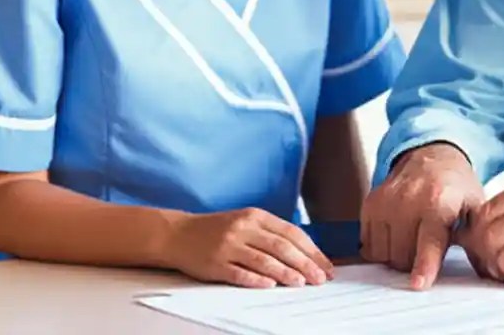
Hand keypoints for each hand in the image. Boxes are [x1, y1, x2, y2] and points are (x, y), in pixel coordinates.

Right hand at [163, 208, 334, 287]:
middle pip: (281, 246)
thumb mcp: (245, 221)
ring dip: (285, 273)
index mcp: (255, 216)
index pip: (291, 232)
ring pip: (263, 260)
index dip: (311, 250)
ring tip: (301, 283)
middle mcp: (243, 228)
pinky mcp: (215, 263)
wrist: (178, 234)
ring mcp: (228, 245)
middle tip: (320, 278)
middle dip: (304, 263)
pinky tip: (269, 286)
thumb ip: (270, 233)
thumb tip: (304, 252)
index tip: (325, 264)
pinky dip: (256, 280)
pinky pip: (239, 273)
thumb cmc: (217, 230)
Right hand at [360, 143, 484, 289]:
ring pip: (384, 254)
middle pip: (403, 256)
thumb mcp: (475, 207)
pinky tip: (398, 233)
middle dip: (415, 262)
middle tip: (428, 247)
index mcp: (439, 202)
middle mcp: (409, 200)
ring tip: (413, 238)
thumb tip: (484, 267)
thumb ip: (477, 238)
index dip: (424, 265)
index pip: (429, 241)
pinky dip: (382, 247)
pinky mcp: (371, 203)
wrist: (432, 154)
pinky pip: (369, 244)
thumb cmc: (455, 186)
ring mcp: (386, 201)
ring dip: (397, 256)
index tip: (418, 283)